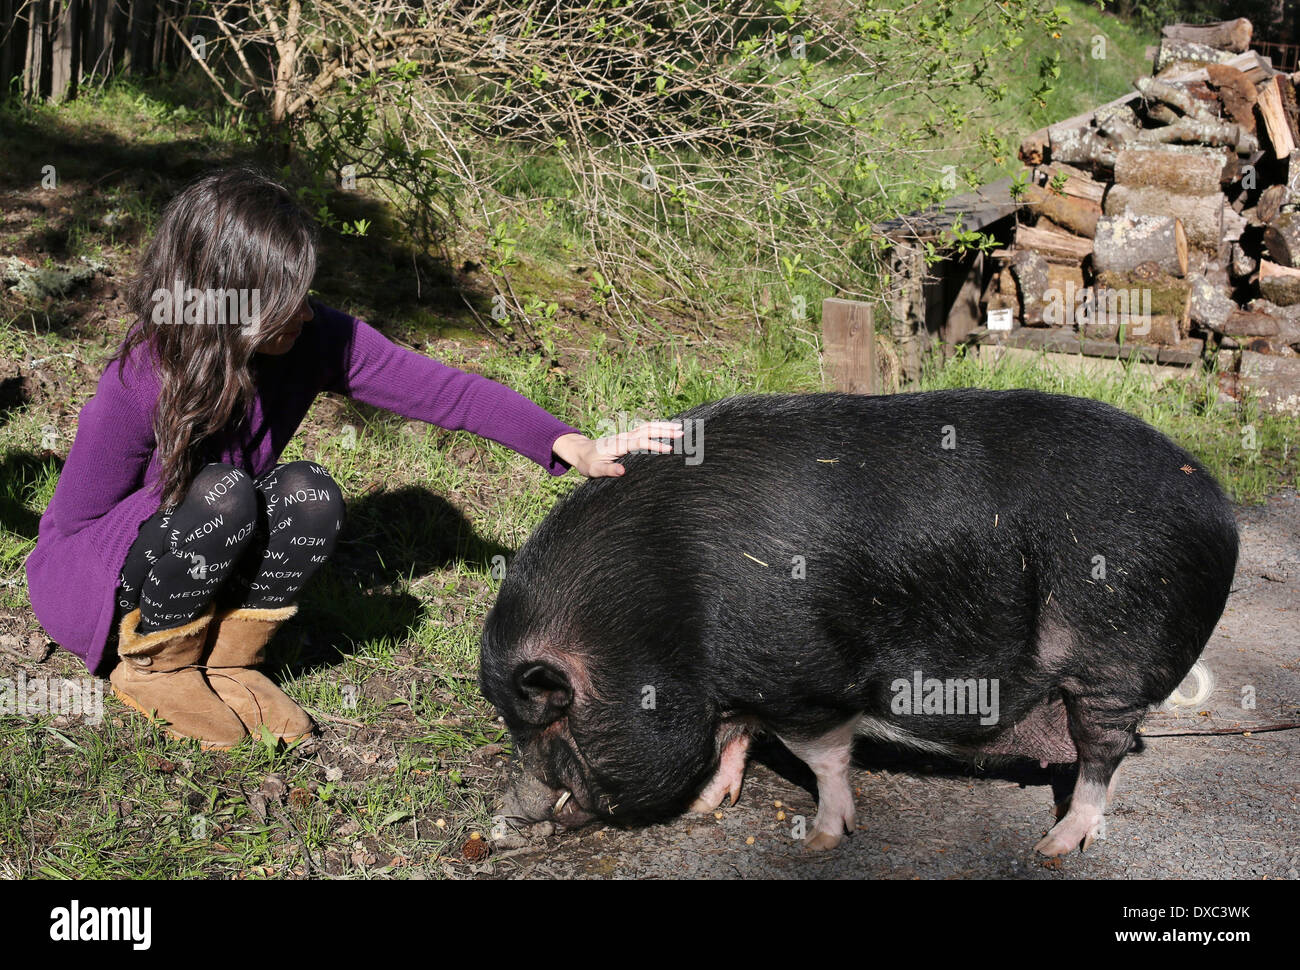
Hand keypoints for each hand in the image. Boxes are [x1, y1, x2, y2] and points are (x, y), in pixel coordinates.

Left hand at [551, 421, 683, 477]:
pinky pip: (645, 429)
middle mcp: (624, 436)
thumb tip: (622, 471)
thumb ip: (608, 470)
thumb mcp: (595, 470)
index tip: (669, 449)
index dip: (654, 445)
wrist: (581, 451)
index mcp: (618, 444)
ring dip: (663, 426)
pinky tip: (668, 429)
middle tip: (682, 433)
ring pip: (647, 426)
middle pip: (647, 429)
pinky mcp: (628, 436)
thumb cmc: (588, 463)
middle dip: (664, 430)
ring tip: (680, 427)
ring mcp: (627, 435)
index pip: (640, 442)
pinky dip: (658, 427)